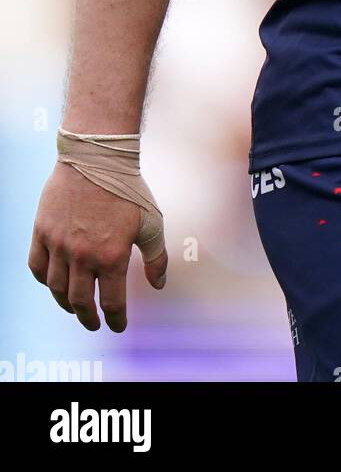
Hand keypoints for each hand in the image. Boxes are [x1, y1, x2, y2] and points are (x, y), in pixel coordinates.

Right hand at [27, 164, 167, 331]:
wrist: (97, 158)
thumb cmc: (128, 189)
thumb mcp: (151, 223)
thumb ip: (156, 258)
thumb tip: (159, 285)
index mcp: (111, 256)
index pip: (111, 302)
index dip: (115, 319)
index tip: (117, 326)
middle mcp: (82, 255)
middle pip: (80, 302)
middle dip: (89, 317)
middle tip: (94, 323)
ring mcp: (59, 244)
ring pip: (56, 288)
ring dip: (65, 304)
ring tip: (75, 307)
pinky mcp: (41, 232)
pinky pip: (37, 267)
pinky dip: (44, 280)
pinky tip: (54, 282)